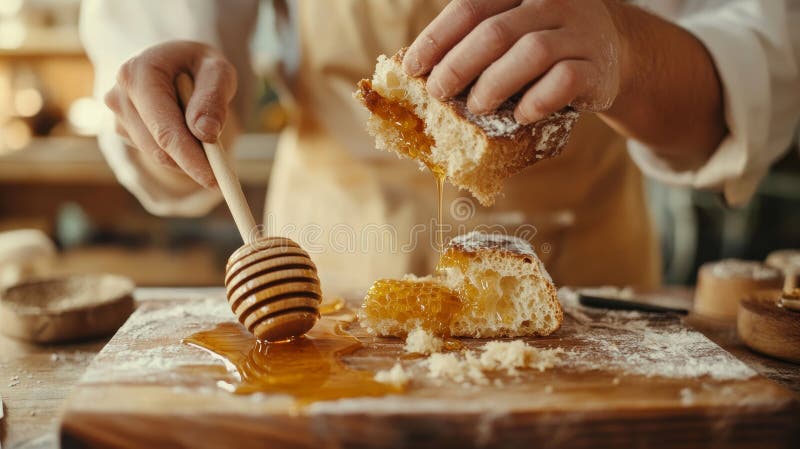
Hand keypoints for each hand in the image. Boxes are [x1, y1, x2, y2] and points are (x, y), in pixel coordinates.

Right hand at [104, 40, 237, 186]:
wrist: (177, 62)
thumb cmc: (200, 65)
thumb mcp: (217, 71)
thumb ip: (213, 97)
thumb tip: (205, 133)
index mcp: (139, 73)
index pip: (165, 128)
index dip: (190, 158)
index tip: (214, 181)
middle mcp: (120, 94)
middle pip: (158, 147)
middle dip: (193, 163)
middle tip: (225, 174)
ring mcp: (119, 115)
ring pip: (157, 155)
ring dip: (187, 155)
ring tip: (207, 130)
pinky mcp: (124, 130)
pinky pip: (155, 152)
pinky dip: (178, 151)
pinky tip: (187, 129)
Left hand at [404, 0, 626, 123]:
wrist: (611, 50)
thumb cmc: (542, 43)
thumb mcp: (511, 29)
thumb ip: (473, 39)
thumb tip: (418, 70)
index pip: (470, 7)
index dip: (436, 39)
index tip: (412, 67)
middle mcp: (551, 2)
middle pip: (495, 31)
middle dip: (458, 65)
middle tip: (438, 92)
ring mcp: (579, 31)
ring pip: (531, 52)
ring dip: (495, 84)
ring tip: (476, 106)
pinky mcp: (597, 66)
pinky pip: (564, 80)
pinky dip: (537, 100)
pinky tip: (520, 115)